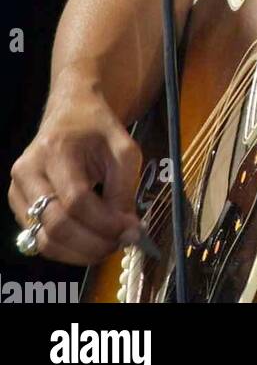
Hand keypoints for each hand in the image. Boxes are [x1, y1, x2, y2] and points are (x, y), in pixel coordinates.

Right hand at [8, 71, 142, 264]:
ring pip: (44, 239)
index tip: (132, 231)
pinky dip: (67, 248)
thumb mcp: (123, 149)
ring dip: (80, 252)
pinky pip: (39, 238)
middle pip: (56, 224)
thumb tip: (126, 232)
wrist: (71, 112)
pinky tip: (90, 241)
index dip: (105, 223)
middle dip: (93, 242)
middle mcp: (27, 172)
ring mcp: (17, 190)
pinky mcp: (17, 205)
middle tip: (121, 243)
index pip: (76, 200)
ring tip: (108, 245)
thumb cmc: (99, 128)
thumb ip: (124, 190)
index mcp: (54, 150)